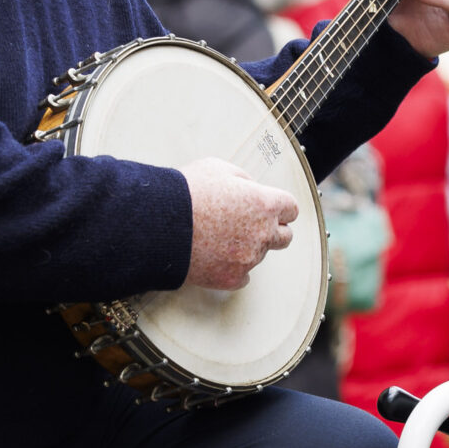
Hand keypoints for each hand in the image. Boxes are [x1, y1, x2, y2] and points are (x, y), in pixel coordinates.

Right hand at [181, 157, 297, 290]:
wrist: (157, 225)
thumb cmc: (185, 193)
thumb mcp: (219, 168)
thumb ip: (244, 180)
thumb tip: (250, 189)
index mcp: (264, 204)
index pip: (291, 209)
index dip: (279, 207)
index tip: (271, 209)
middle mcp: (262, 233)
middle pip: (284, 237)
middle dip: (271, 230)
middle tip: (251, 225)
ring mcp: (248, 259)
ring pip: (259, 255)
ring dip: (246, 247)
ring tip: (218, 237)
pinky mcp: (231, 278)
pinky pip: (243, 276)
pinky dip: (232, 268)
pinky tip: (216, 257)